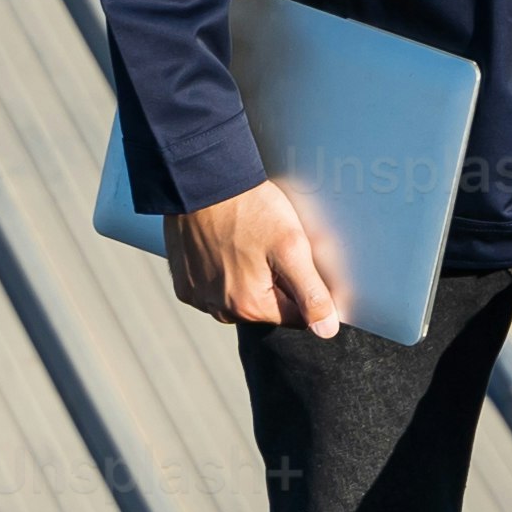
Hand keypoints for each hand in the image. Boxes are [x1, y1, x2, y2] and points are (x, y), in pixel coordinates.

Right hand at [168, 181, 347, 333]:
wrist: (201, 180)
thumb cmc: (249, 210)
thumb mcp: (292, 247)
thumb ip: (312, 293)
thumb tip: (327, 331)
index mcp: (250, 307)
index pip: (296, 315)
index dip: (303, 286)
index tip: (294, 258)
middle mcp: (221, 310)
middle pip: (267, 307)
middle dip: (275, 282)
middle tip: (270, 245)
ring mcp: (198, 298)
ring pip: (240, 298)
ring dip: (248, 277)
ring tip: (246, 242)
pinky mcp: (184, 284)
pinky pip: (214, 288)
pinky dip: (222, 272)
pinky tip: (225, 245)